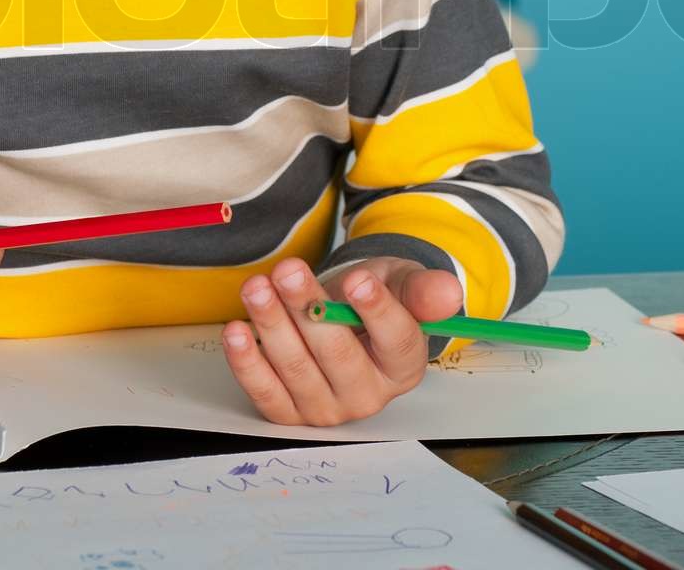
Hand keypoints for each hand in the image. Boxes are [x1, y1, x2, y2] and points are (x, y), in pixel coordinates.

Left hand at [222, 255, 462, 425]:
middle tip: (288, 271)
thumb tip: (448, 293)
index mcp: (404, 366)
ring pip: (297, 370)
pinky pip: (265, 392)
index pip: (396, 341)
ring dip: (271, 326)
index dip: (376, 311)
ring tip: (257, 287)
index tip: (356, 280)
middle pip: (339, 356)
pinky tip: (236, 331)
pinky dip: (247, 363)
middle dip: (309, 311)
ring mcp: (326, 409)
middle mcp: (368, 396)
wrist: (344, 316)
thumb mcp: (403, 284)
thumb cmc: (377, 298)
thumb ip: (422, 290)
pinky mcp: (289, 413)